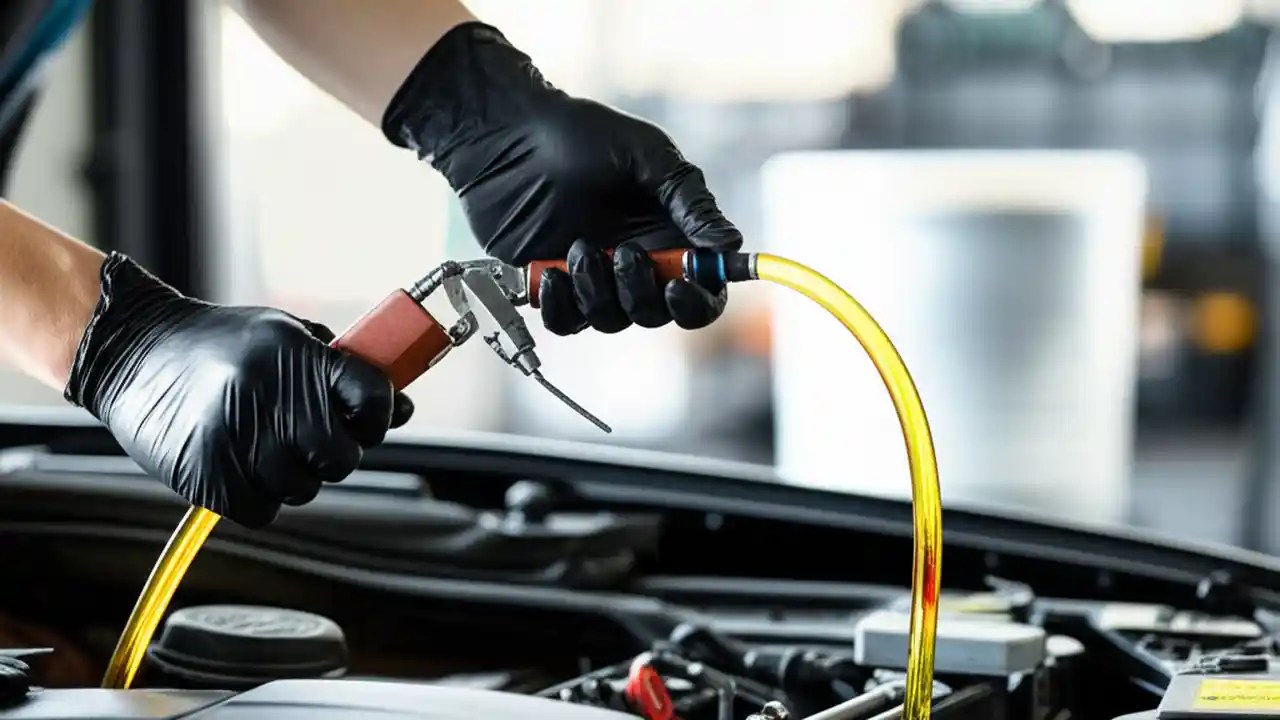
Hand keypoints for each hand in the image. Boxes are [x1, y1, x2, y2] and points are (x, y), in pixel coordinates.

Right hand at [64, 253, 412, 526]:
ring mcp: (238, 439)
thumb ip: (343, 371)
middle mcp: (271, 396)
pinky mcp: (208, 476)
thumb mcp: (286, 335)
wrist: (133, 351)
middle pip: (343, 457)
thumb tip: (402, 408)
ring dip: (293, 475)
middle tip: (307, 435)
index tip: (365, 418)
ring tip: (261, 441)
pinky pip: (263, 512)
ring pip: (305, 489)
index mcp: (298, 355)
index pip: (373, 398)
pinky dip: (258, 497)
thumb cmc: (221, 344)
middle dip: (334, 451)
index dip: (379, 415)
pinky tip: (241, 464)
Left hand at [382, 22, 741, 334]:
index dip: (698, 300)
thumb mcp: (648, 156)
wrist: (508, 137)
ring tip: (578, 247)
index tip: (679, 285)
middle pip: (657, 314)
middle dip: (641, 292)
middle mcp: (636, 263)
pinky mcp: (553, 285)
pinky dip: (563, 305)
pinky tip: (553, 272)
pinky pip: (567, 322)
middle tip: (624, 253)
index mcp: (669, 235)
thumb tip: (730, 243)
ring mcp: (594, 277)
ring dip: (599, 291)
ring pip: (612, 320)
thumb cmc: (579, 135)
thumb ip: (690, 202)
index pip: (702, 290)